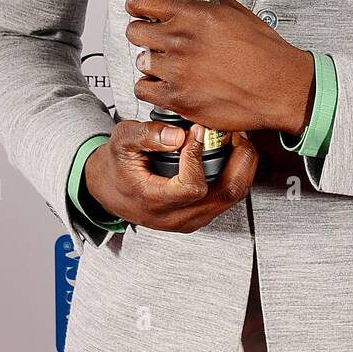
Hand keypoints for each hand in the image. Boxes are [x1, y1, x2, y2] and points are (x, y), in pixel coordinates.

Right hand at [84, 119, 257, 232]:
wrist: (111, 189)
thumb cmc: (118, 166)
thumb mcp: (122, 141)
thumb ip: (147, 135)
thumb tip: (178, 135)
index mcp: (155, 201)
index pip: (192, 186)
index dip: (199, 157)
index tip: (196, 132)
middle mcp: (177, 216)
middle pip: (225, 193)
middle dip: (238, 159)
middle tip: (234, 132)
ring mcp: (191, 219)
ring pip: (232, 196)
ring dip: (242, 165)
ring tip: (235, 139)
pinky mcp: (200, 216)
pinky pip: (229, 197)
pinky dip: (236, 173)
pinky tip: (231, 152)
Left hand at [125, 0, 314, 135]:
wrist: (281, 88)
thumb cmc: (266, 54)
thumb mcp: (238, 14)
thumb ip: (208, 7)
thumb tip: (191, 6)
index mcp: (194, 15)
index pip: (140, 0)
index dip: (138, 4)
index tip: (141, 9)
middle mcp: (181, 41)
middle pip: (134, 31)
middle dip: (144, 33)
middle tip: (156, 39)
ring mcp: (177, 71)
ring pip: (140, 61)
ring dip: (152, 62)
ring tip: (169, 65)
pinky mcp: (178, 99)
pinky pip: (143, 89)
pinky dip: (152, 87)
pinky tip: (167, 85)